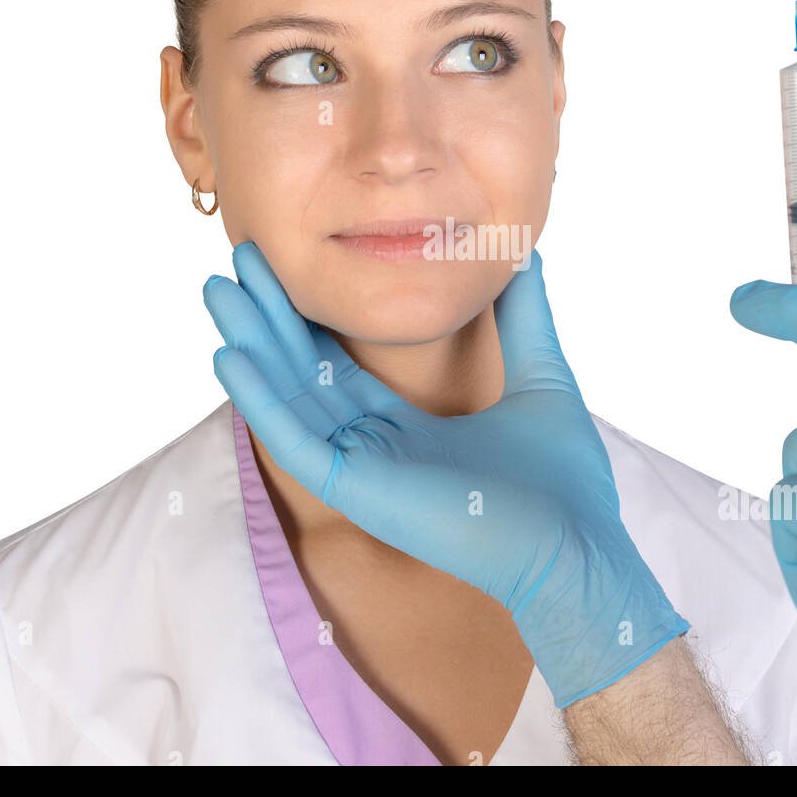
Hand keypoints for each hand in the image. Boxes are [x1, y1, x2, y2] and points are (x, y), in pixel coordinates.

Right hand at [204, 242, 688, 707]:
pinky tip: (231, 354)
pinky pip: (294, 441)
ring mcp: (361, 469)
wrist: (578, 543)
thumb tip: (526, 253)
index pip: (341, 366)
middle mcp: (374, 447)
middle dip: (269, 318)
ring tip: (219, 289)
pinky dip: (261, 399)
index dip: (310, 318)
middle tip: (237, 260)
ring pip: (288, 399)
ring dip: (251, 344)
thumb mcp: (539, 374)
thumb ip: (524, 315)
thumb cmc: (564, 478)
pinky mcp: (357, 489)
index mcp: (407, 428)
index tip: (288, 266)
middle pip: (303, 375)